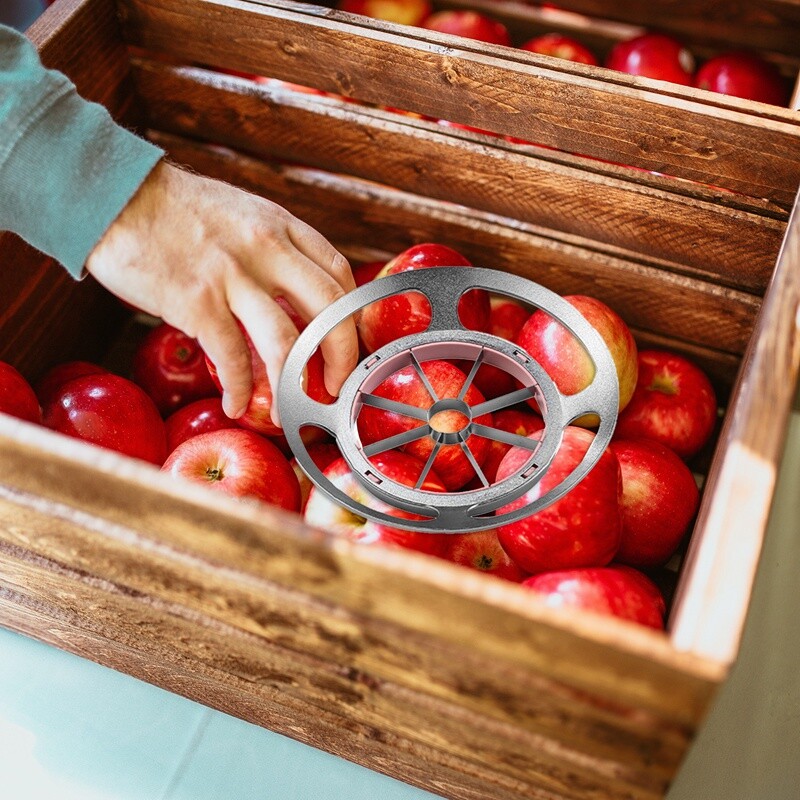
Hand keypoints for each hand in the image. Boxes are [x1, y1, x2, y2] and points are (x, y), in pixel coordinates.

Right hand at [86, 161, 357, 423]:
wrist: (115, 194)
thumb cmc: (177, 210)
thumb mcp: (243, 215)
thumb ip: (273, 249)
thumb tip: (293, 296)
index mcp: (281, 227)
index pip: (339, 275)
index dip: (351, 316)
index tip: (347, 341)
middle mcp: (266, 250)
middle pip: (330, 311)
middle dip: (341, 357)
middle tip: (336, 384)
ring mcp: (233, 276)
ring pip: (287, 342)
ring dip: (295, 385)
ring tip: (293, 407)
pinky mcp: (197, 302)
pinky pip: (232, 358)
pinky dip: (239, 389)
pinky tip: (236, 404)